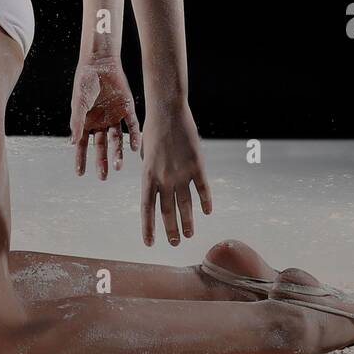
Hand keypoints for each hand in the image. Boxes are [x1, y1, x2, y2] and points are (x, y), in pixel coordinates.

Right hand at [70, 55, 140, 178]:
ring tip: (118, 166)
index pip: (83, 145)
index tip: (80, 173)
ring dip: (118, 153)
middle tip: (103, 177)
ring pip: (117, 140)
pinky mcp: (127, 109)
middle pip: (101, 146)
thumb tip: (72, 143)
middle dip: (102, 162)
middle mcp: (101, 123)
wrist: (100, 62)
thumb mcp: (79, 102)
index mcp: (87, 122)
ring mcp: (115, 117)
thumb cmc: (85, 81)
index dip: (81, 159)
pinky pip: (132, 126)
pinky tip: (134, 148)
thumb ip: (76, 122)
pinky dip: (133, 137)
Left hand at [139, 104, 211, 246]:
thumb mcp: (146, 152)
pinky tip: (207, 212)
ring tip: (189, 234)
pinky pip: (203, 188)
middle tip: (174, 243)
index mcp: (148, 175)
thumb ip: (152, 171)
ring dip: (188, 222)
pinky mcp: (197, 165)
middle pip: (167, 211)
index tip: (150, 243)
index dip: (148, 227)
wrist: (167, 110)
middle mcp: (164, 178)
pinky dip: (206, 201)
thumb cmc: (153, 128)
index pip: (147, 208)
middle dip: (171, 230)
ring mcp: (181, 172)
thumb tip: (158, 183)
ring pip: (186, 204)